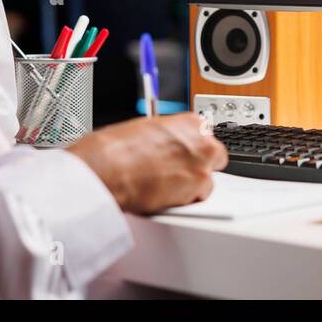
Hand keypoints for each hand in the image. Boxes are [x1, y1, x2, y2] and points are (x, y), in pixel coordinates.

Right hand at [66, 113, 227, 213]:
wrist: (107, 170)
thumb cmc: (117, 149)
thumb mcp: (145, 128)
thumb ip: (167, 135)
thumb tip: (168, 143)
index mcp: (189, 122)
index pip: (205, 135)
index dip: (192, 148)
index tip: (184, 154)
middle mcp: (201, 142)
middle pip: (214, 156)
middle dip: (199, 164)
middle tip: (178, 171)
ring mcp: (201, 166)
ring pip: (208, 179)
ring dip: (192, 184)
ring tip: (166, 185)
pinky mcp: (197, 190)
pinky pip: (198, 198)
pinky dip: (185, 199)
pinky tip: (166, 195)